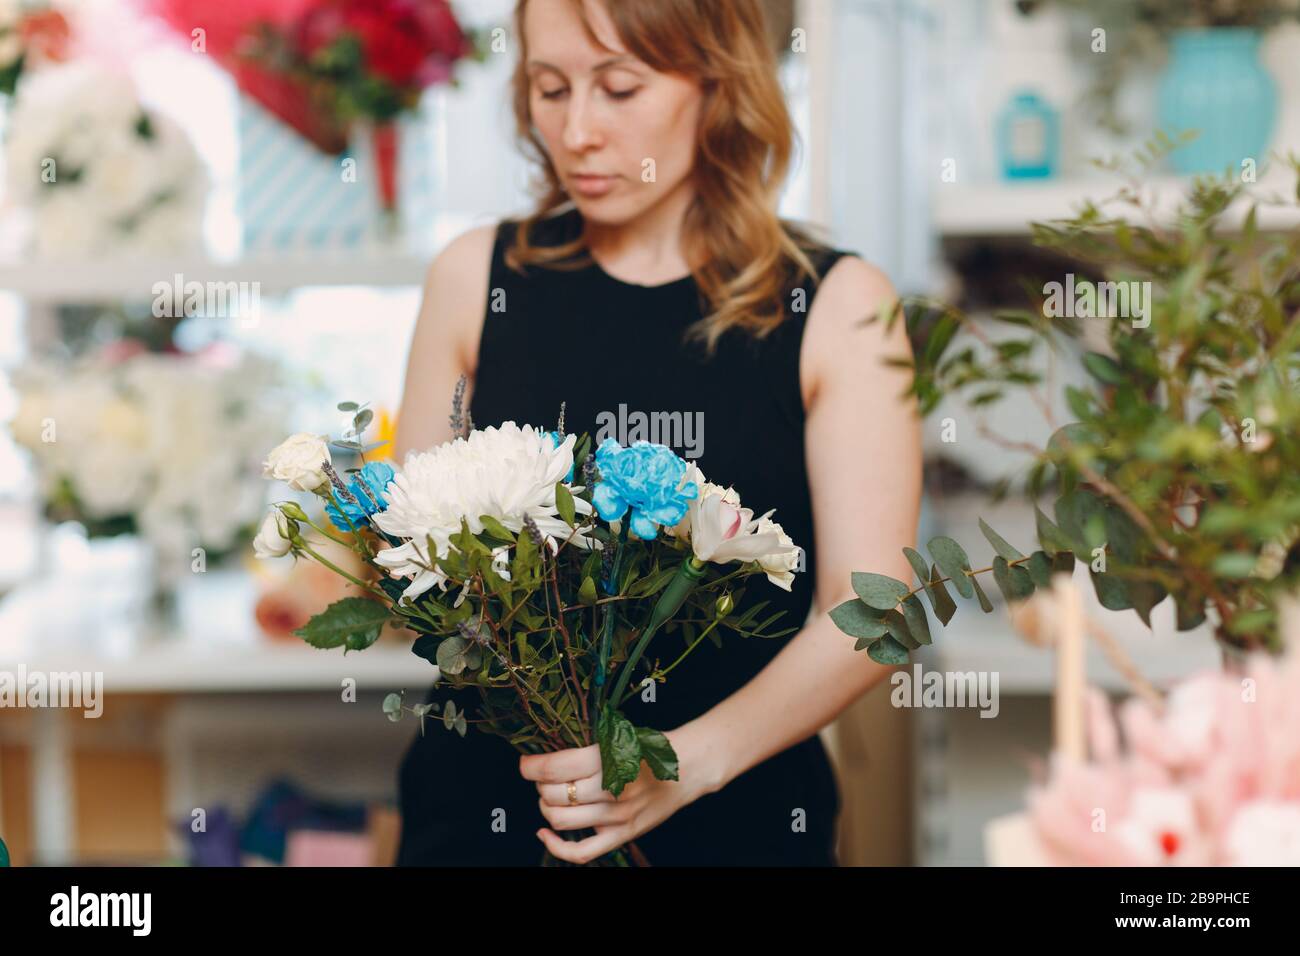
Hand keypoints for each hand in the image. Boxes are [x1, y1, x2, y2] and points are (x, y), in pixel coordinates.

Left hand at [519, 725, 718, 863]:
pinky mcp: (623, 834)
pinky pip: (581, 853)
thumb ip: (586, 747)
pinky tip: (545, 832)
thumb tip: (545, 756)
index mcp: (611, 759)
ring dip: (545, 806)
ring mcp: (618, 816)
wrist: (690, 766)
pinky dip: (556, 846)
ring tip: (549, 796)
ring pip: (561, 820)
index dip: (531, 766)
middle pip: (554, 794)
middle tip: (541, 776)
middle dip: (538, 784)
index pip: (556, 767)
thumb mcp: (620, 735)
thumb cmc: (653, 746)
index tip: (526, 762)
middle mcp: (613, 789)